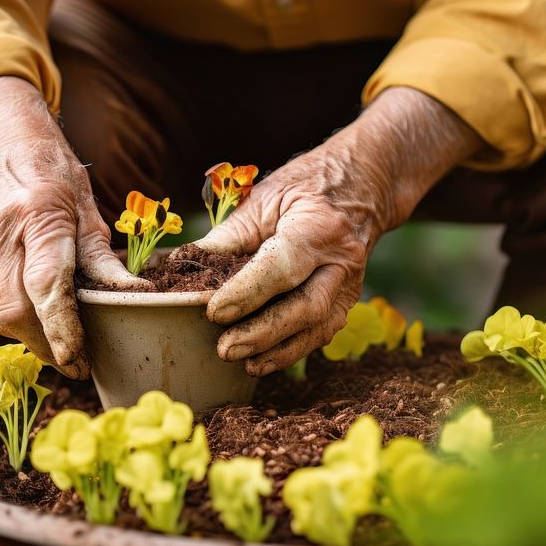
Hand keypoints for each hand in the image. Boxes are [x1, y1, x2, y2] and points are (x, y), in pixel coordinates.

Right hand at [0, 77, 145, 377]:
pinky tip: (31, 311)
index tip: (78, 358)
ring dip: (29, 336)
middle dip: (47, 343)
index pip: (47, 283)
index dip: (62, 327)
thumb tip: (134, 296)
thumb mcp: (88, 208)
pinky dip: (10, 320)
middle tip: (75, 357)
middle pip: (15, 312)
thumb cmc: (53, 177)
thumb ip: (104, 257)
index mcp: (38, 212)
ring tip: (56, 336)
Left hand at [197, 87, 482, 375]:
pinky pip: (322, 332)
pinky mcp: (349, 300)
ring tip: (242, 361)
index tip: (212, 311)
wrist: (361, 185)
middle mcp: (342, 259)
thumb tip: (184, 267)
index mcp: (318, 226)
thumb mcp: (264, 199)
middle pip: (306, 306)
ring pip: (319, 327)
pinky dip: (292, 350)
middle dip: (263, 332)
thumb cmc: (304, 188)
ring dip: (278, 350)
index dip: (246, 292)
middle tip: (225, 348)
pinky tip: (262, 360)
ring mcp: (351, 283)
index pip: (281, 266)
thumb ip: (228, 237)